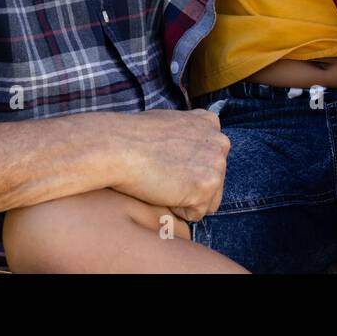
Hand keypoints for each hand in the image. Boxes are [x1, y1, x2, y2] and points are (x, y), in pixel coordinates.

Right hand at [103, 109, 229, 221]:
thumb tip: (188, 148)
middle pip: (214, 181)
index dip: (186, 168)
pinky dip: (178, 210)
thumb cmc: (132, 136)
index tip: (167, 164)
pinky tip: (161, 192)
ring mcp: (216, 164)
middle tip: (162, 176)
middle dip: (190, 186)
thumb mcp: (168, 122)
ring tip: (161, 183)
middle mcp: (219, 142)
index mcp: (210, 123)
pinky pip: (196, 214)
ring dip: (185, 199)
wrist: (117, 147)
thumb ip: (187, 134)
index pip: (209, 159)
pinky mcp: (207, 186)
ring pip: (208, 200)